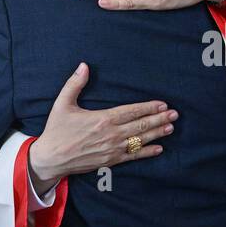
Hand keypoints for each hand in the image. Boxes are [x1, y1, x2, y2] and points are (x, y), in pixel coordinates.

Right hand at [27, 63, 177, 183]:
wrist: (51, 158)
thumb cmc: (56, 130)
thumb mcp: (62, 104)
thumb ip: (74, 84)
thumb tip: (83, 66)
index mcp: (102, 119)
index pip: (131, 111)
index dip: (148, 107)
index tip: (162, 103)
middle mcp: (111, 134)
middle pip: (140, 126)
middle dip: (159, 119)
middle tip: (174, 114)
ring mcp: (112, 149)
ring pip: (140, 140)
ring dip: (157, 133)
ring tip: (171, 127)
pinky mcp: (111, 161)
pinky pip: (133, 156)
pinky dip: (147, 152)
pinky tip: (159, 149)